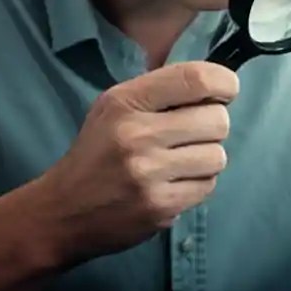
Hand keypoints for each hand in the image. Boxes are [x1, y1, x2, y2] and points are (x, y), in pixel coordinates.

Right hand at [30, 61, 238, 262]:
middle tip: (193, 134)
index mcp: (126, 102)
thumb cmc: (97, 152)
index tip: (227, 90)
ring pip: (217, 156)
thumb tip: (218, 84)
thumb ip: (161, 92)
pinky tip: (173, 183)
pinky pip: (208, 186)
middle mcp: (136, 135)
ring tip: (180, 162)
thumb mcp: (114, 108)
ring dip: (206, 158)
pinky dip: (197, 184)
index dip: (224, 82)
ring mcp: (148, 173)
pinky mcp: (160, 206)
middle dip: (213, 126)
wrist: (62, 211)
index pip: (195, 79)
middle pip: (217, 120)